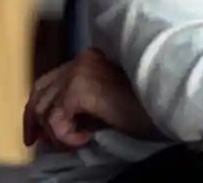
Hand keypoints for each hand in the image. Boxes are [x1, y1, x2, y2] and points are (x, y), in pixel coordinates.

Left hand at [23, 48, 159, 148]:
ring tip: (78, 141)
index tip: (35, 132)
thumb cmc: (146, 107)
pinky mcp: (79, 89)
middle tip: (38, 143)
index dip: (37, 107)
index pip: (49, 81)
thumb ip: (83, 100)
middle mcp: (82, 59)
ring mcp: (79, 72)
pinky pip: (56, 120)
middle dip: (35, 121)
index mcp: (89, 59)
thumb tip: (53, 121)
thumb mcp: (107, 100)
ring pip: (45, 108)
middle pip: (40, 92)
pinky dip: (66, 136)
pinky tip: (85, 139)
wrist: (167, 104)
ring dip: (56, 132)